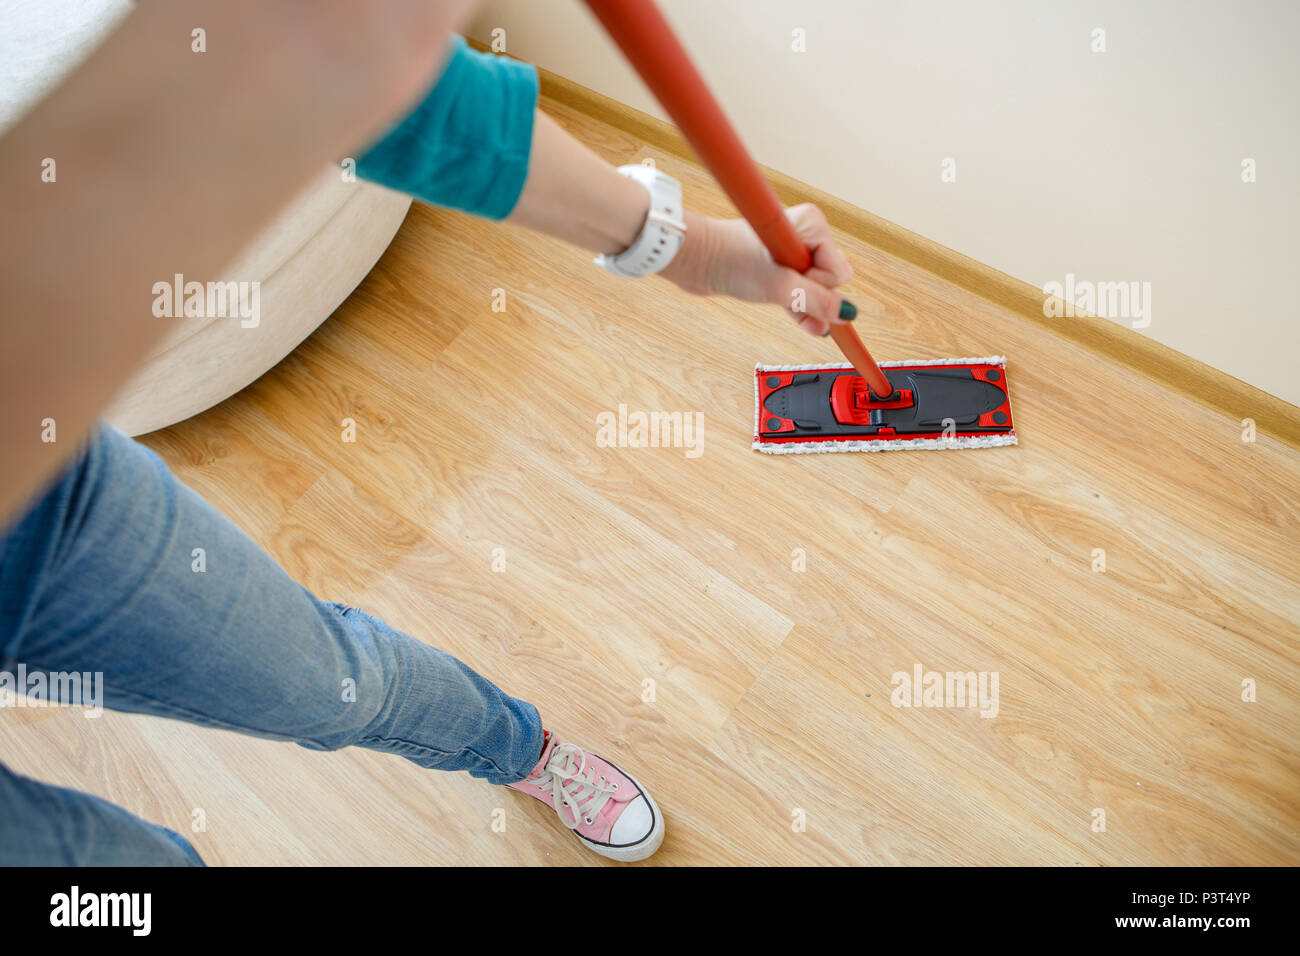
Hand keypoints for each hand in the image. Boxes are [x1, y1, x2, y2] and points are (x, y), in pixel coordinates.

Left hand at [660, 203, 856, 336]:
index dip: (818, 285)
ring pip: (816, 289)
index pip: (839, 271)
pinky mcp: (780, 267)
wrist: (696, 260)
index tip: (793, 285)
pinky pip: (802, 293)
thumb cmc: (731, 261)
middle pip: (830, 279)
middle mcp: (806, 233)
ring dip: (804, 303)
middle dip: (811, 293)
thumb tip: (847, 314)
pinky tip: (809, 324)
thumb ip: (816, 301)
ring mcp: (793, 251)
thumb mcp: (779, 287)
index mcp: (813, 225)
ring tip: (778, 299)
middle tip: (780, 289)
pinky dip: (801, 307)